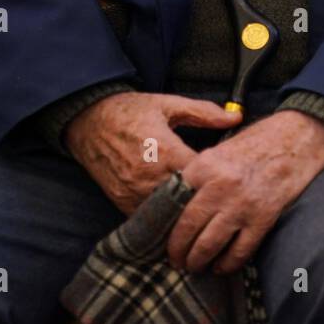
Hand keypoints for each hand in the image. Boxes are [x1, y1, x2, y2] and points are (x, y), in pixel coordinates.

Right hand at [65, 91, 239, 215]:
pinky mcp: (121, 201)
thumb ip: (204, 113)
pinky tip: (178, 213)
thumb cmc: (129, 110)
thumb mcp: (168, 104)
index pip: (201, 176)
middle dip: (205, 199)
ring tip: (203, 210)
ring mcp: (133, 192)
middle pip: (187, 199)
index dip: (218, 179)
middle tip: (222, 199)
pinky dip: (164, 217)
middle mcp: (148, 176)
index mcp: (164, 150)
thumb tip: (236, 116)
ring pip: (169, 213)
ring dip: (185, 211)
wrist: (87, 120)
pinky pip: (148, 219)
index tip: (231, 178)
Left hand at [166, 110, 323, 274]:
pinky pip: (240, 251)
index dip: (164, 227)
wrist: (299, 137)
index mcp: (204, 166)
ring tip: (194, 267)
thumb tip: (180, 205)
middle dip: (178, 252)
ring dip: (198, 261)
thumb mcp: (221, 150)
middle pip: (188, 230)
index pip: (173, 205)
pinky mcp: (264, 218)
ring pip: (209, 245)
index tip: (163, 238)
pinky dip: (228, 264)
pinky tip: (221, 267)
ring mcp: (242, 204)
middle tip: (176, 261)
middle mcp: (220, 187)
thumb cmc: (259, 142)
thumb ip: (200, 176)